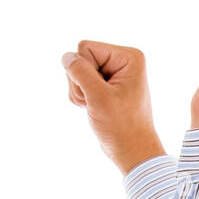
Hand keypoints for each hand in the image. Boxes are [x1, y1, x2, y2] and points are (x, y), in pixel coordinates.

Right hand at [61, 40, 164, 173]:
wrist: (132, 151)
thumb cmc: (121, 126)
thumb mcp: (98, 97)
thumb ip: (80, 72)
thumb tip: (66, 56)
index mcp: (129, 57)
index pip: (85, 48)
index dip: (83, 71)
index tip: (100, 93)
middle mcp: (122, 61)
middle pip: (81, 59)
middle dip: (81, 83)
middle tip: (97, 103)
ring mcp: (113, 73)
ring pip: (77, 72)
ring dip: (80, 92)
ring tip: (96, 107)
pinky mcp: (105, 85)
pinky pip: (80, 83)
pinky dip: (81, 97)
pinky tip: (94, 109)